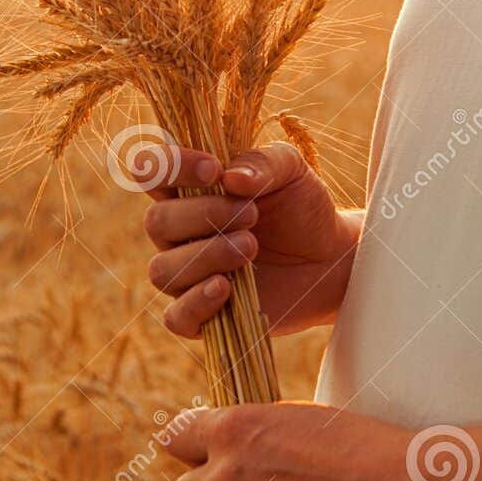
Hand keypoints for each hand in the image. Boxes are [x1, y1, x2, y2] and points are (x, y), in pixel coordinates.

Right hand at [142, 143, 359, 340]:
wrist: (330, 257)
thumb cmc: (301, 207)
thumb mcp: (291, 170)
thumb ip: (262, 162)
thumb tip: (231, 177)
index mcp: (189, 190)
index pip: (150, 171)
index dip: (172, 167)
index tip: (214, 169)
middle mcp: (178, 233)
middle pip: (157, 222)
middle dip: (205, 214)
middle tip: (252, 214)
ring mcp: (188, 275)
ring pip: (163, 270)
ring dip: (207, 255)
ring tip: (251, 247)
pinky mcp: (204, 314)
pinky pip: (176, 317)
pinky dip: (196, 302)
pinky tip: (226, 288)